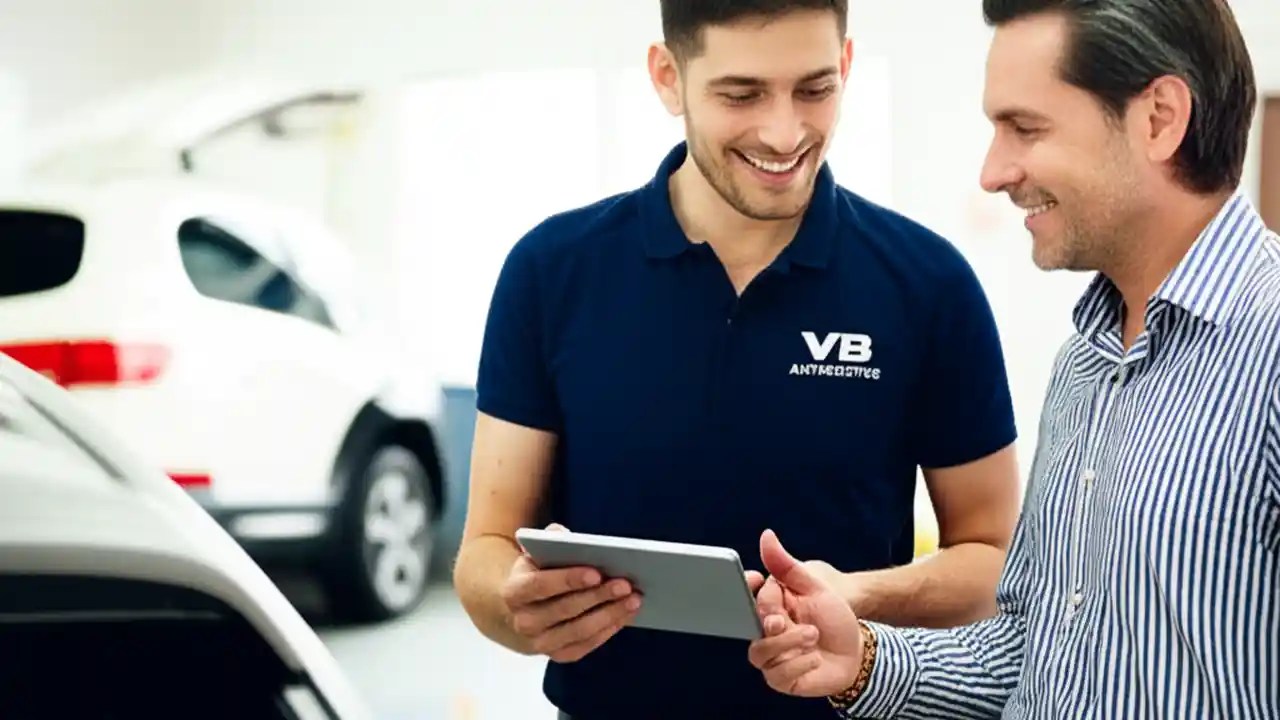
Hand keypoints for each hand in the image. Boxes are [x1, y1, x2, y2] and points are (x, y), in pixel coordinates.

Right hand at [502, 523, 641, 662]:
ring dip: (610, 614)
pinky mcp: (558, 655)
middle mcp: (523, 622)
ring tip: (634, 599)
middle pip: (565, 609)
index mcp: (514, 592)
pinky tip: (626, 614)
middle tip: (626, 584)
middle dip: (598, 596)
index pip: (541, 585)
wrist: (519, 612)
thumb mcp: (535, 555)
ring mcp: (540, 643)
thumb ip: (549, 541)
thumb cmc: (535, 576)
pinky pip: (587, 645)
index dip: (569, 580)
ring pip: (580, 631)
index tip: (597, 573)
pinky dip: (609, 629)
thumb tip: (564, 536)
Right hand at [747, 529, 864, 696]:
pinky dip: (797, 664)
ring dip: (785, 643)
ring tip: (812, 635)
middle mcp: (765, 630)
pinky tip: (815, 658)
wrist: (856, 652)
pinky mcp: (782, 679)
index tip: (756, 580)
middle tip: (781, 619)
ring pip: (760, 652)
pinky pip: (776, 674)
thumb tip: (766, 535)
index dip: (745, 588)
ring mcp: (772, 656)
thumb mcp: (815, 586)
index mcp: (771, 605)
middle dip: (766, 620)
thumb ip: (787, 565)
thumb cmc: (833, 617)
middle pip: (751, 624)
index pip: (748, 595)